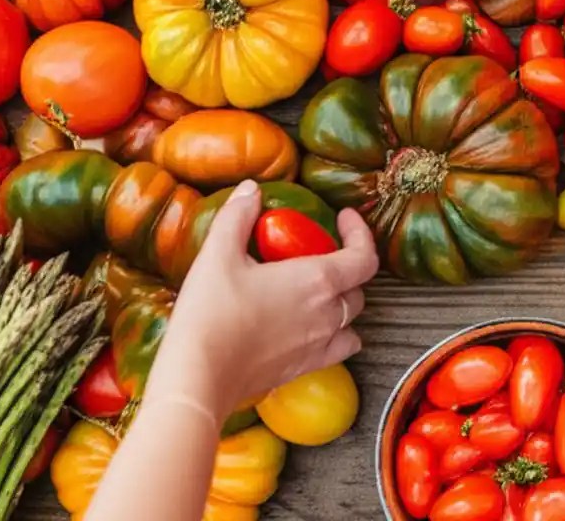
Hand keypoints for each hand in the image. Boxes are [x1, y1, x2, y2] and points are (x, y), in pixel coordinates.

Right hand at [144, 180, 378, 419]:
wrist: (200, 376)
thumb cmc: (211, 313)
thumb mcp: (218, 255)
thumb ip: (238, 217)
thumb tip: (250, 189)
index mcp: (318, 280)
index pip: (364, 256)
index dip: (360, 232)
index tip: (343, 219)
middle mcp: (329, 313)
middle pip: (358, 287)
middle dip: (348, 265)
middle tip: (321, 251)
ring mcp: (322, 343)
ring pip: (352, 317)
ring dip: (343, 299)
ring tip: (319, 288)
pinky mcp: (308, 366)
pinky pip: (341, 347)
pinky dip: (338, 333)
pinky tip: (314, 325)